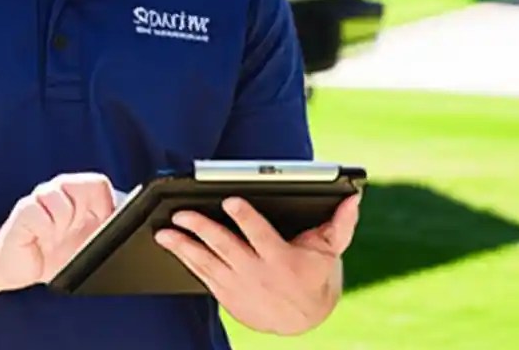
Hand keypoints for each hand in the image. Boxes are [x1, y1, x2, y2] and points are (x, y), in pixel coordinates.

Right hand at [0, 173, 116, 290]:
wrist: (22, 269)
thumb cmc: (57, 258)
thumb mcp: (90, 249)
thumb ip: (110, 234)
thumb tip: (138, 234)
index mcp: (80, 198)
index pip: (98, 184)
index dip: (105, 205)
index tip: (102, 226)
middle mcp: (60, 192)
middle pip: (81, 184)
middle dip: (83, 213)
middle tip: (74, 232)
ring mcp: (40, 200)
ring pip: (56, 196)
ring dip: (62, 222)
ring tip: (56, 238)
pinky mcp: (23, 212)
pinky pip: (36, 211)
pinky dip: (44, 228)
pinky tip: (42, 239)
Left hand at [155, 192, 361, 335]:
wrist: (302, 321)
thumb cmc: (313, 274)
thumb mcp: (329, 250)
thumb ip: (341, 223)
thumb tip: (354, 197)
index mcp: (281, 258)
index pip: (259, 234)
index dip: (245, 217)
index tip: (229, 199)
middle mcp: (256, 272)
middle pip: (225, 247)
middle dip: (202, 228)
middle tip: (182, 212)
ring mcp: (238, 285)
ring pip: (206, 262)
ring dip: (183, 246)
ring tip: (164, 231)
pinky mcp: (225, 295)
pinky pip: (201, 275)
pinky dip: (184, 260)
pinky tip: (169, 244)